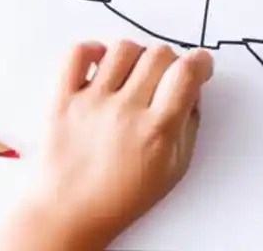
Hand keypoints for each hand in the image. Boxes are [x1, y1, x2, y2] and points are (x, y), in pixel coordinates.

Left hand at [0, 41, 213, 249]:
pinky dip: (93, 50)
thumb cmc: (121, 197)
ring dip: (136, 55)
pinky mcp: (62, 99)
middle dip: (171, 60)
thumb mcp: (173, 169)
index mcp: (157, 131)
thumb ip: (189, 125)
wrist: (68, 214)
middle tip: (165, 77)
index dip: (200, 62)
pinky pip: (78, 53)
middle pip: (159, 54)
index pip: (187, 73)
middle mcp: (125, 111)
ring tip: (133, 74)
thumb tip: (192, 89)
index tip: (199, 65)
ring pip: (123, 48)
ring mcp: (92, 103)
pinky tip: (102, 66)